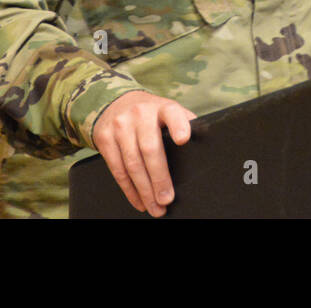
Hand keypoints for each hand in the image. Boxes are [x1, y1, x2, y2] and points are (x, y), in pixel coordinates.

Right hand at [92, 90, 195, 216]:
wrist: (115, 103)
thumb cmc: (151, 114)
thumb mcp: (167, 111)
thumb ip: (184, 123)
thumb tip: (206, 140)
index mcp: (162, 107)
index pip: (172, 113)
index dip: (178, 125)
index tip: (183, 139)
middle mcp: (140, 114)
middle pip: (150, 149)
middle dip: (159, 177)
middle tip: (167, 198)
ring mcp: (120, 126)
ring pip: (132, 163)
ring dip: (144, 190)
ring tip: (155, 207)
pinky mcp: (104, 139)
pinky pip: (117, 170)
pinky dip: (129, 190)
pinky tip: (139, 201)